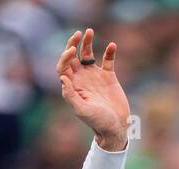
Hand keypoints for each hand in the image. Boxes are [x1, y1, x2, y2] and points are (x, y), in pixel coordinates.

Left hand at [57, 28, 129, 151]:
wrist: (115, 127)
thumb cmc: (98, 122)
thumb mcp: (82, 111)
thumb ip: (70, 96)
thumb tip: (62, 78)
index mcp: (73, 86)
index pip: (64, 66)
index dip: (65, 56)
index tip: (72, 50)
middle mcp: (82, 79)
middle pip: (73, 56)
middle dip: (72, 44)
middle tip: (78, 34)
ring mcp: (95, 76)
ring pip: (87, 54)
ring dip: (87, 42)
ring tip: (89, 31)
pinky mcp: (109, 76)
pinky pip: (108, 60)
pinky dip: (110, 52)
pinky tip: (112, 46)